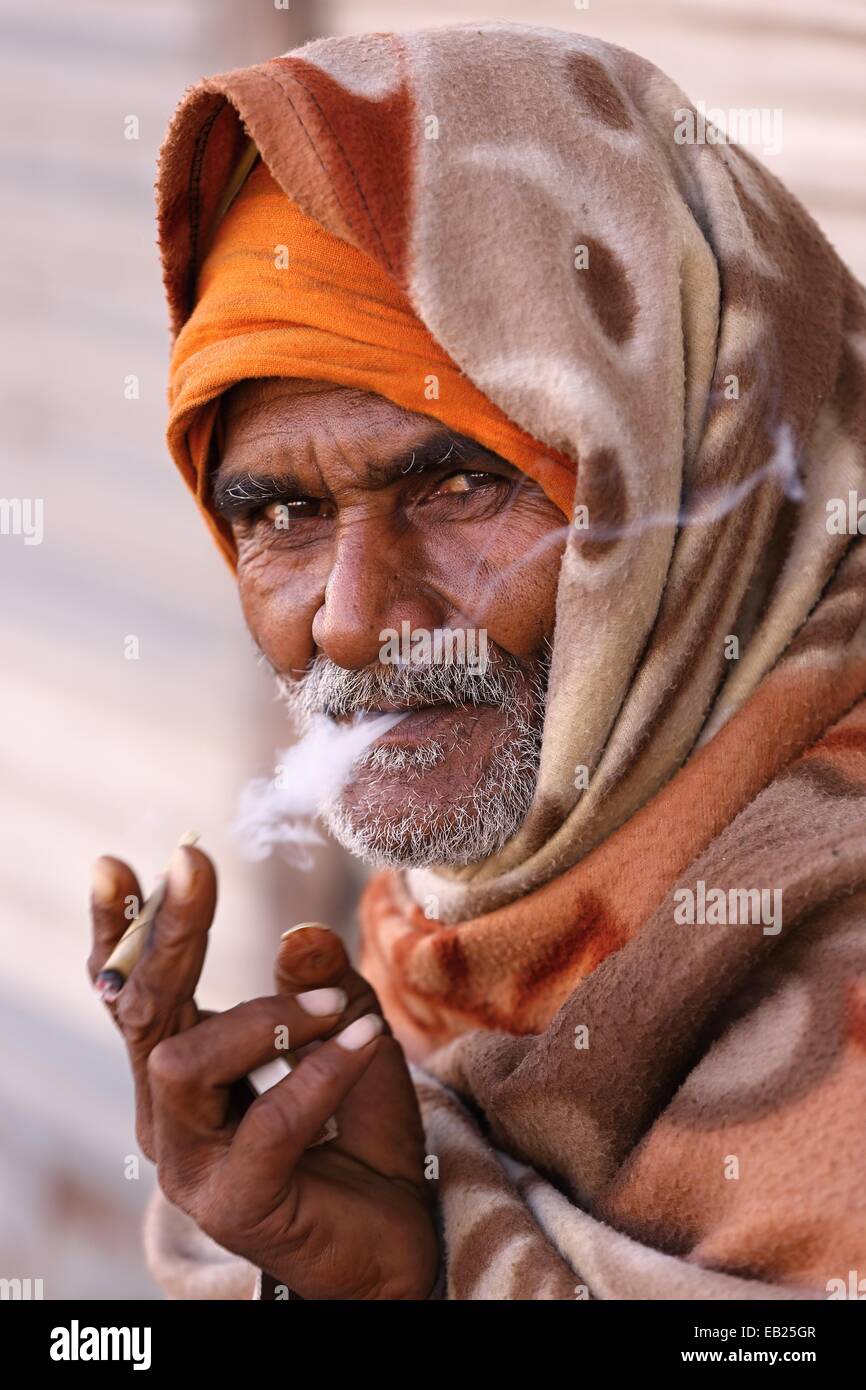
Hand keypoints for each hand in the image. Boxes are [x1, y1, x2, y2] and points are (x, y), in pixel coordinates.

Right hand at [87, 845, 438, 1299]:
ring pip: (185, 1063)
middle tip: (189, 862)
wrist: (400, 1239)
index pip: (137, 993)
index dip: (125, 931)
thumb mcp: (351, 1037)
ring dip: (262, 1018)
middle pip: (146, 1012)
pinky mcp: (234, 1203)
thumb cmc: (362, 1135)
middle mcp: (172, 1115)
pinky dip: (317, 1072)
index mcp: (187, 1071)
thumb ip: (325, 985)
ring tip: (338, 1007)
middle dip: (167, 933)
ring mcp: (193, 1164)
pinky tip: (363, 1042)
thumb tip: (297, 932)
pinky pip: (265, 1123)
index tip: (118, 864)